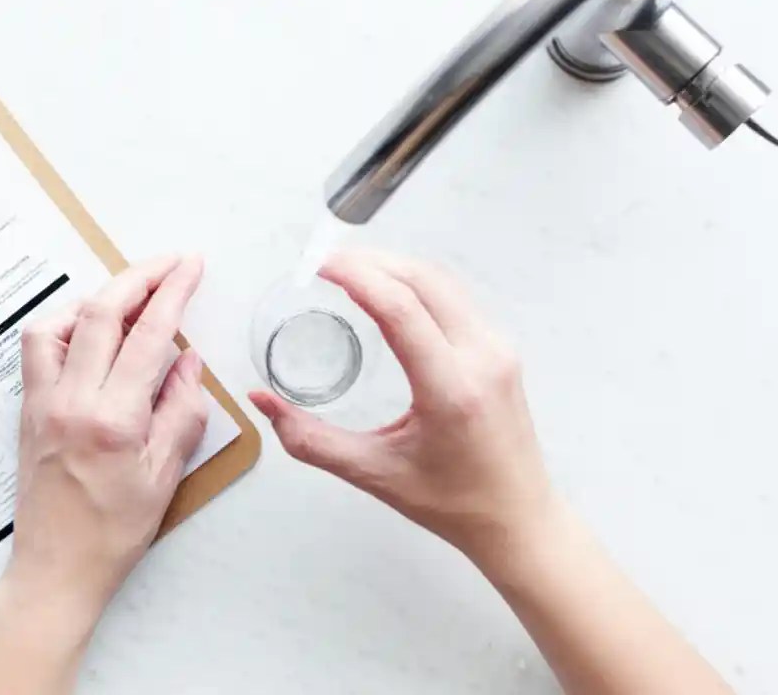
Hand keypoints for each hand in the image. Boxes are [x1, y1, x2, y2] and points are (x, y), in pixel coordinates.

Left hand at [0, 256, 208, 694]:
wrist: (56, 568)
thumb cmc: (113, 532)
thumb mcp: (165, 476)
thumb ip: (181, 412)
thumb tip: (189, 361)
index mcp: (113, 419)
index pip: (148, 335)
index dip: (173, 291)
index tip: (191, 267)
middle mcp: (71, 401)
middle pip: (102, 312)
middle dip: (140, 276)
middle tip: (170, 263)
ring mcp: (43, 402)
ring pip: (60, 322)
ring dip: (97, 296)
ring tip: (129, 294)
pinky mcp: (29, 409)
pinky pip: (40, 348)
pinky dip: (65, 325)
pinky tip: (90, 331)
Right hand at [250, 247, 553, 566]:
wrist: (518, 519)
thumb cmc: (452, 502)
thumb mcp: (373, 473)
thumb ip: (310, 439)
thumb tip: (262, 401)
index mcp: (451, 390)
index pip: (402, 310)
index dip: (357, 277)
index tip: (320, 267)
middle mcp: (482, 360)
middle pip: (424, 281)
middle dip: (372, 261)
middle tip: (326, 262)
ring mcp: (498, 351)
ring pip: (444, 282)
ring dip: (396, 267)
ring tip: (351, 269)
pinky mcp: (501, 351)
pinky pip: (456, 299)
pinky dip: (418, 283)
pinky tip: (389, 290)